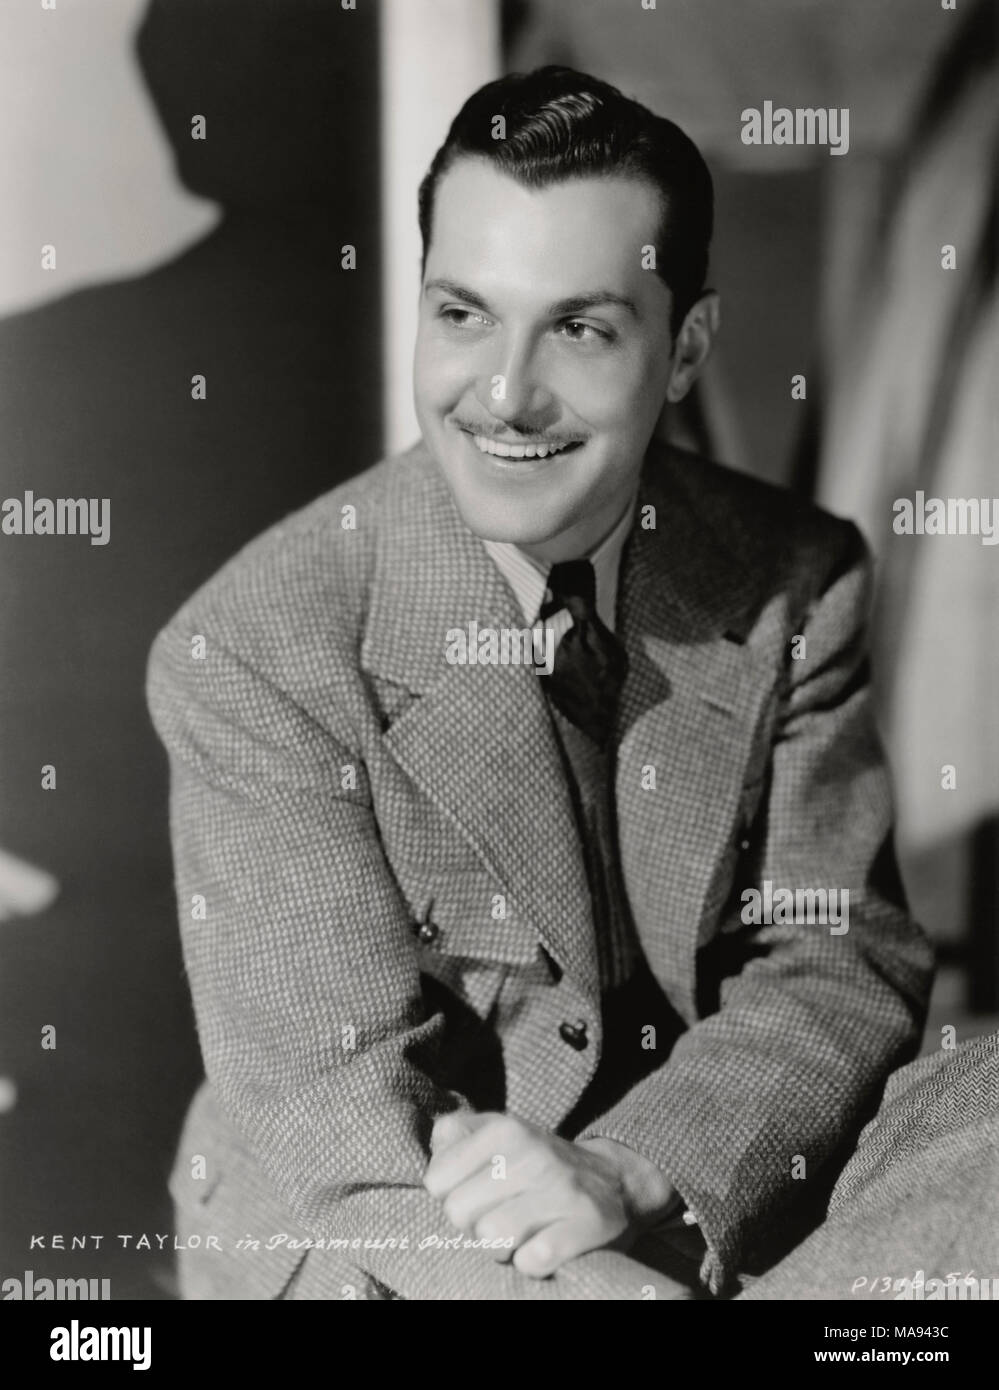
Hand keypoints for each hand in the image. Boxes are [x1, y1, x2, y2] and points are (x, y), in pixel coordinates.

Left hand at [423, 1111, 674, 1277]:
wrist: (617, 1182)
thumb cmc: (538, 1165)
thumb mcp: (498, 1134)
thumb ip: (457, 1134)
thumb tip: (438, 1147)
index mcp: (505, 1129)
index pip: (437, 1180)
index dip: (450, 1195)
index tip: (475, 1193)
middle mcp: (534, 1154)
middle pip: (459, 1213)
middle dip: (472, 1224)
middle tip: (498, 1216)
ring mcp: (562, 1190)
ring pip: (491, 1239)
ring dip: (500, 1248)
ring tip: (519, 1235)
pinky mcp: (586, 1226)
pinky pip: (531, 1261)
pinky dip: (532, 1263)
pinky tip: (543, 1248)